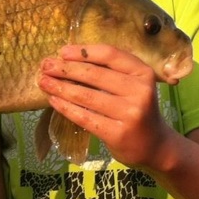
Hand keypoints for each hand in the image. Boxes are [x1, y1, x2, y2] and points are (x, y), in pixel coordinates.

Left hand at [37, 43, 179, 170]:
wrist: (155, 146)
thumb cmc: (137, 109)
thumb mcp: (134, 85)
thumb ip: (112, 71)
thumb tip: (69, 59)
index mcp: (143, 73)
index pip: (110, 55)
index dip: (83, 52)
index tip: (62, 52)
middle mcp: (140, 91)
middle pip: (95, 74)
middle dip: (65, 69)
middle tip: (45, 66)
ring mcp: (130, 113)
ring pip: (87, 96)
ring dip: (61, 87)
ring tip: (43, 82)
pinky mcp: (118, 134)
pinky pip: (85, 117)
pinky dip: (66, 108)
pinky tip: (53, 101)